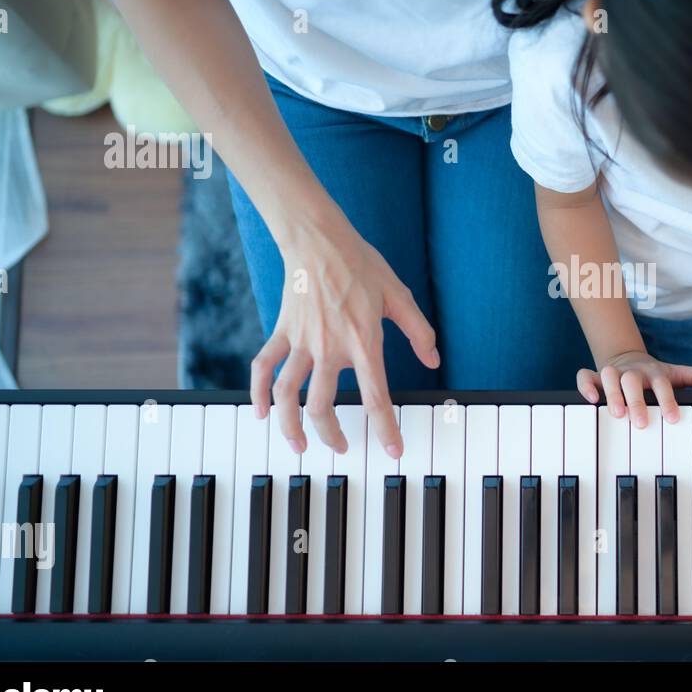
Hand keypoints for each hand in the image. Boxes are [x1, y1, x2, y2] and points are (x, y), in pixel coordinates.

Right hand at [251, 212, 438, 457]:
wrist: (318, 239)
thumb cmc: (360, 264)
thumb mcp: (399, 295)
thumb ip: (418, 331)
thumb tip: (433, 360)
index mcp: (363, 341)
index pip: (376, 397)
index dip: (385, 429)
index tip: (392, 452)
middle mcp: (329, 347)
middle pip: (322, 405)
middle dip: (331, 435)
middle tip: (342, 447)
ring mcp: (301, 341)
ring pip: (287, 394)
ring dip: (290, 425)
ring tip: (299, 445)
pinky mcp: (282, 332)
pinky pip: (263, 367)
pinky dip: (258, 392)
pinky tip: (261, 413)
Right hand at [577, 350, 691, 427]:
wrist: (628, 358)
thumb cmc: (654, 374)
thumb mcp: (675, 374)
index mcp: (654, 373)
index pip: (662, 384)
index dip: (667, 400)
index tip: (673, 419)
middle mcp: (633, 371)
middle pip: (633, 380)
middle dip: (637, 401)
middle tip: (642, 423)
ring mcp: (614, 372)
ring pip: (609, 376)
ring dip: (612, 394)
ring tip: (617, 415)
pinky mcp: (596, 376)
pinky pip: (585, 376)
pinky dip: (586, 386)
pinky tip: (592, 400)